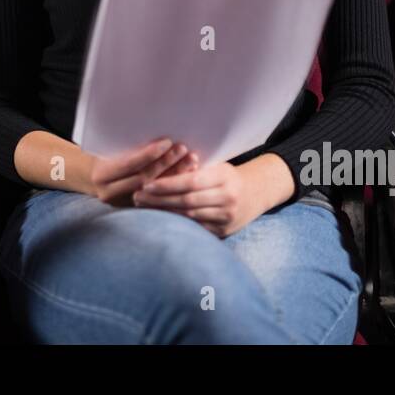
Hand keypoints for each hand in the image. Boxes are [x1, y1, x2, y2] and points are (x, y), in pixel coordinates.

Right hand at [88, 138, 191, 206]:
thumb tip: (155, 130)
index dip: (149, 154)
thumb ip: (125, 145)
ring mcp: (121, 204)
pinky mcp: (133, 211)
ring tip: (191, 161)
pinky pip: (157, 200)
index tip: (167, 142)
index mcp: (101, 174)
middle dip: (166, 164)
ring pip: (153, 192)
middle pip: (144, 179)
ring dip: (174, 176)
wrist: (88, 177)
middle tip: (184, 149)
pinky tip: (187, 177)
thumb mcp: (106, 147)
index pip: (129, 164)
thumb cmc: (100, 154)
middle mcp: (109, 193)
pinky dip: (172, 187)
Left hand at [132, 159, 275, 236]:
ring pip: (190, 216)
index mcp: (224, 177)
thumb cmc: (228, 176)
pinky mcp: (224, 231)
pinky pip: (196, 228)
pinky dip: (177, 224)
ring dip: (164, 213)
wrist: (256, 193)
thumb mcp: (216, 165)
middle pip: (187, 200)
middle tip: (137, 197)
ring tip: (143, 208)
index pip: (191, 181)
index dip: (167, 184)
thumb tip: (160, 163)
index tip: (146, 184)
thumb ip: (194, 167)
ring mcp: (227, 216)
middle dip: (160, 200)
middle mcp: (227, 198)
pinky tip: (160, 220)